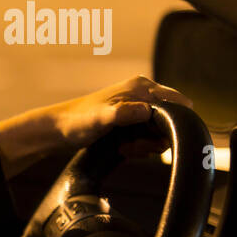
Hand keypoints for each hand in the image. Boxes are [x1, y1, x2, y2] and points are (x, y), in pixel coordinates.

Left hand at [0, 75, 194, 178]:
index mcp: (142, 87)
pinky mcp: (131, 122)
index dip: (175, 124)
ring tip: (126, 148)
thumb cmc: (76, 121)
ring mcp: (138, 108)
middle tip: (135, 147)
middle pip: (172, 121)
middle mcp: (143, 94)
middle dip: (156, 139)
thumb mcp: (101, 118)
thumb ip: (123, 113)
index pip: (179, 103)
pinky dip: (139, 147)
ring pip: (159, 132)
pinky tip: (123, 149)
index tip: (155, 138)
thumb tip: (148, 110)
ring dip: (146, 145)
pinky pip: (147, 138)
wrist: (57, 130)